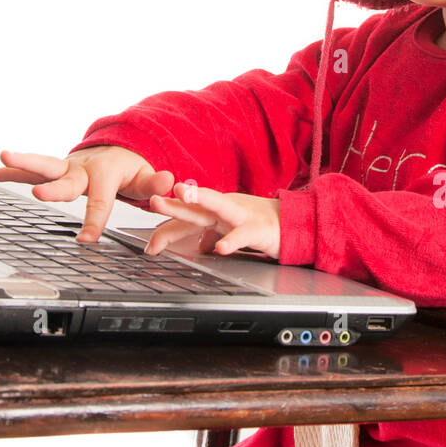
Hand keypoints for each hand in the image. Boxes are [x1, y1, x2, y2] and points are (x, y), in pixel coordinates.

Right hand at [0, 146, 175, 242]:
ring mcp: (66, 167)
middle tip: (39, 194)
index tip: (86, 241)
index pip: (100, 202)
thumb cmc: (129, 170)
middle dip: (54, 188)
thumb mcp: (147, 178)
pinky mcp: (56, 169)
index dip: (94, 222)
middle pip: (66, 179)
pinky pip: (32, 170)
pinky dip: (12, 170)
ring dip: (22, 163)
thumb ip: (156, 183)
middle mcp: (82, 168)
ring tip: (1, 160)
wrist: (116, 152)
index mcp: (105, 174)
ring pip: (43, 166)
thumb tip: (170, 180)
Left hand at [145, 183, 281, 260]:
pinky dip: (231, 241)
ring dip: (199, 200)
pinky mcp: (258, 228)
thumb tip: (200, 247)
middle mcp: (224, 210)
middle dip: (173, 204)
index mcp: (215, 213)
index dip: (167, 232)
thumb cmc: (262, 225)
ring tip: (181, 197)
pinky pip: (242, 235)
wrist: (295, 224)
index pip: (186, 220)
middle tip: (153, 200)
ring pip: (217, 206)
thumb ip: (214, 236)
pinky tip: (220, 249)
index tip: (150, 247)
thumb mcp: (231, 230)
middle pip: (195, 207)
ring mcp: (241, 215)